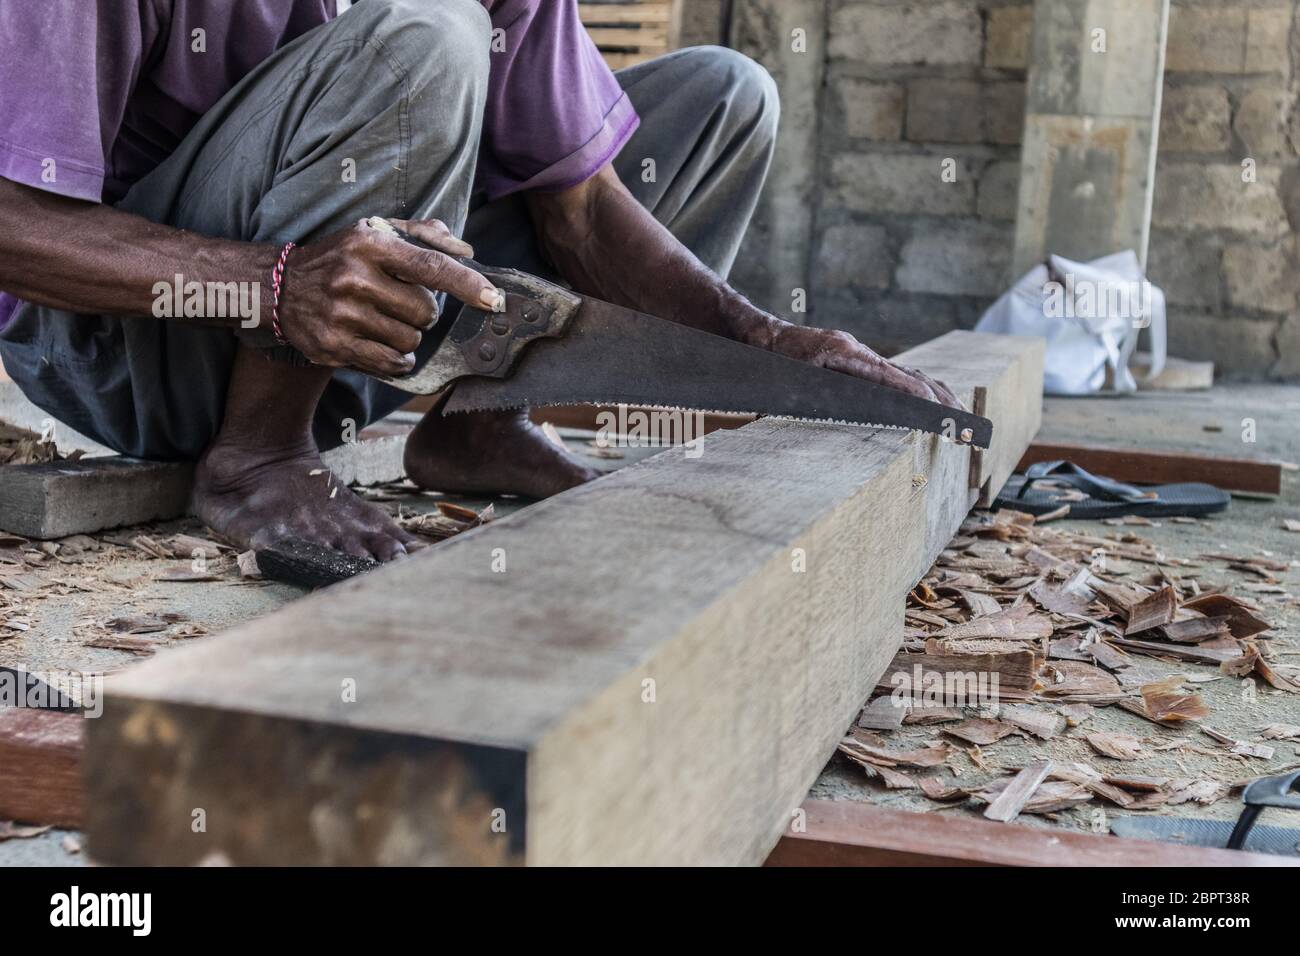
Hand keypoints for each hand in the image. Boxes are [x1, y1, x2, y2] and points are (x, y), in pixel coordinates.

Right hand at [274, 217, 500, 375]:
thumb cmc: (340, 258)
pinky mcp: (334, 346)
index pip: (430, 266)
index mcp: (369, 245)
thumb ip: (423, 236)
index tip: (493, 299)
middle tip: (399, 302)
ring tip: (382, 319)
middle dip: (423, 311)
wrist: (279, 288)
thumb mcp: (374, 233)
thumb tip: (466, 252)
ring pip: (410, 340)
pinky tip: (381, 342)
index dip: (467, 284)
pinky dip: (396, 359)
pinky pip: (391, 363)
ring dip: (407, 334)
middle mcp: (354, 278)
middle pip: (426, 311)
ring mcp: (342, 315)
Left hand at [765, 323, 962, 408]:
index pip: (893, 378)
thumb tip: (845, 417)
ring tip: (958, 417)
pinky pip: (891, 374)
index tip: (943, 413)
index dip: (920, 397)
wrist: (755, 332)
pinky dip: (914, 388)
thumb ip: (810, 400)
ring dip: (934, 395)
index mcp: (844, 354)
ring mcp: (857, 353)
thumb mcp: (782, 384)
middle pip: (909, 375)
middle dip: (940, 401)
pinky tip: (930, 402)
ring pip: (905, 373)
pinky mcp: (854, 359)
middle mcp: (856, 350)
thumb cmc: (763, 360)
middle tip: (964, 426)